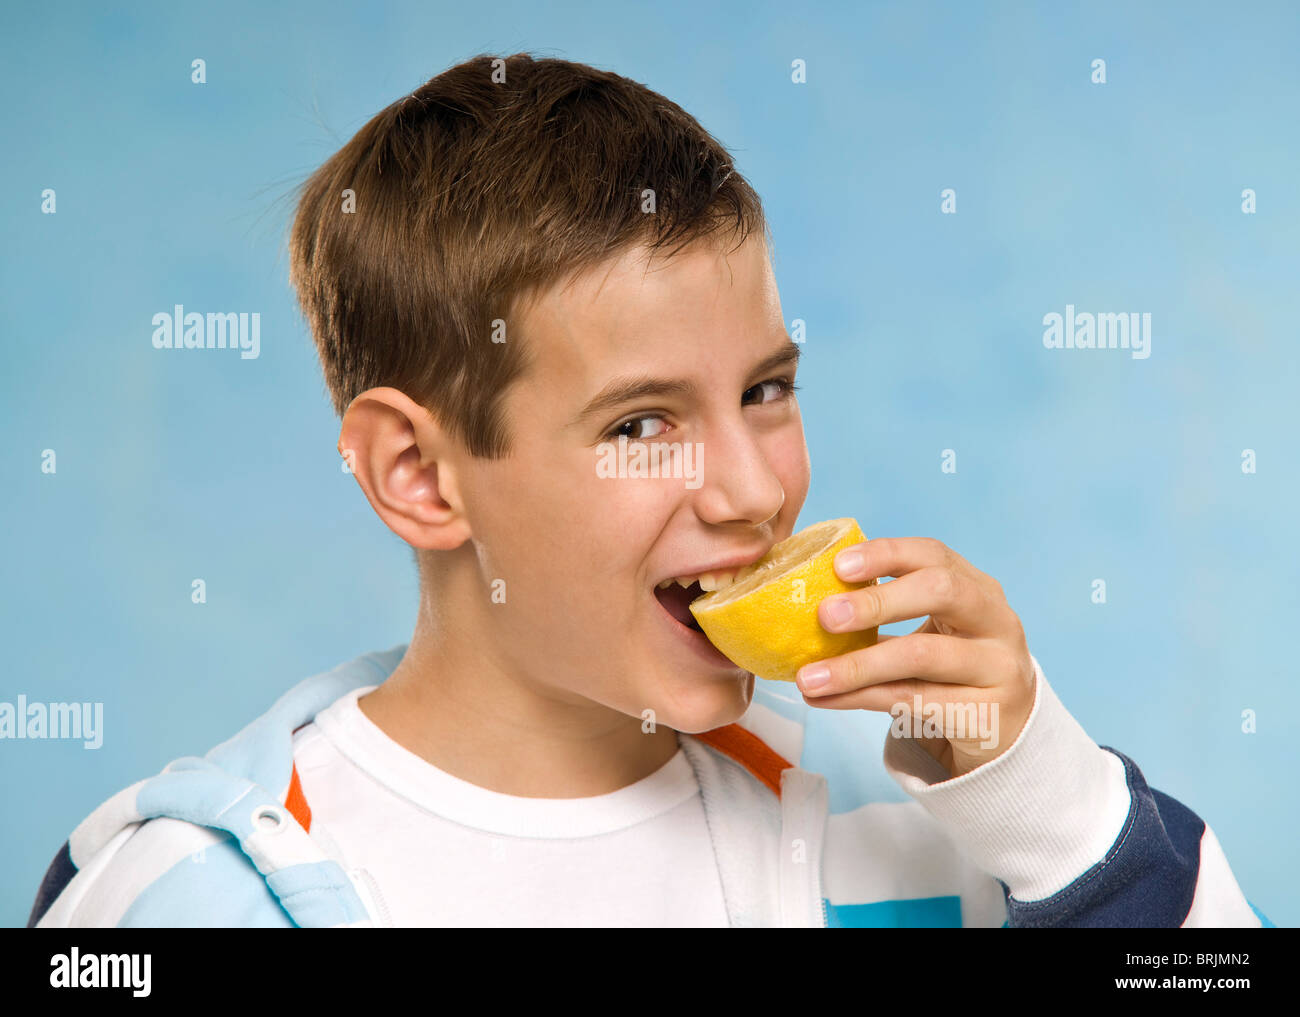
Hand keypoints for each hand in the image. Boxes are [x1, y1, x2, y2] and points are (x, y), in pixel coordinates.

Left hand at [795, 537, 1035, 779]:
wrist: (1006, 730)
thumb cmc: (953, 669)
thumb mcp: (937, 630)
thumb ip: (889, 611)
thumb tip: (805, 605)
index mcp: (979, 587)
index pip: (934, 555)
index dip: (886, 554)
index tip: (838, 565)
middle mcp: (997, 620)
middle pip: (941, 591)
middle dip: (878, 600)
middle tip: (825, 616)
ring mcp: (998, 667)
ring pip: (921, 655)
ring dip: (857, 666)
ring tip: (808, 677)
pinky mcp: (987, 714)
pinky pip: (914, 701)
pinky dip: (862, 698)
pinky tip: (826, 700)